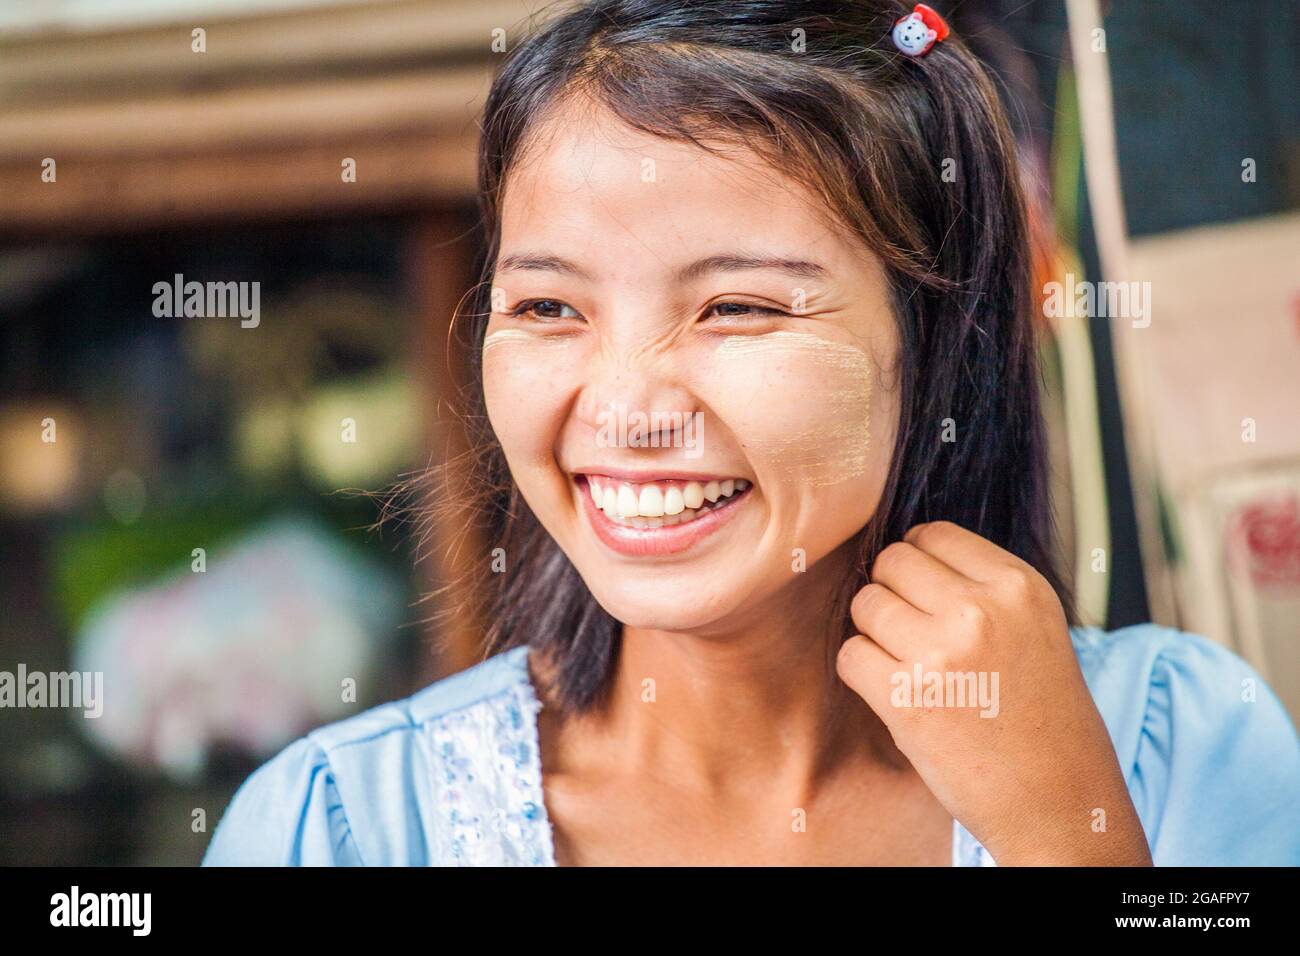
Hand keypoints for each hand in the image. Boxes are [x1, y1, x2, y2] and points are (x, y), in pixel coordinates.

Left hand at [836, 520, 1151, 865]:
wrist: (1057, 803)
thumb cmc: (1043, 717)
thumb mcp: (1036, 627)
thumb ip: (981, 586)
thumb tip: (905, 552)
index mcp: (1019, 586)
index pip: (932, 533)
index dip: (916, 562)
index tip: (922, 594)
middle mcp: (981, 609)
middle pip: (891, 562)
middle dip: (890, 593)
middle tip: (910, 632)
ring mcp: (941, 651)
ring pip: (865, 605)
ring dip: (873, 633)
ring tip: (907, 664)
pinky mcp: (906, 697)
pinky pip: (850, 655)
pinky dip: (861, 673)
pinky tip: (893, 692)